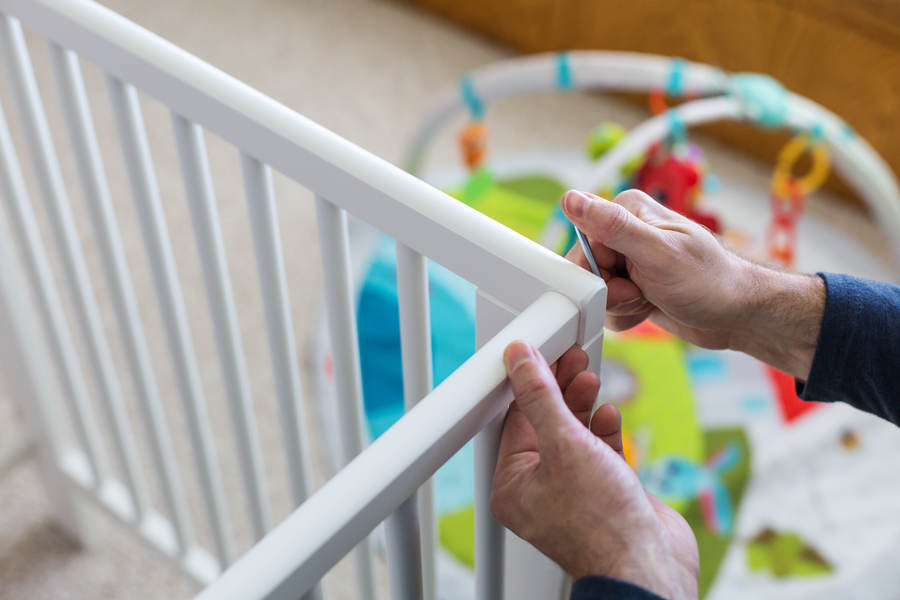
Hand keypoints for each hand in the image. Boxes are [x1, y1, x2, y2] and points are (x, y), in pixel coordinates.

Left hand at [490, 341, 698, 598]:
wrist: (649, 566)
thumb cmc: (602, 523)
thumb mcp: (564, 444)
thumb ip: (541, 397)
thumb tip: (520, 360)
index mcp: (513, 484)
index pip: (514, 420)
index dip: (530, 383)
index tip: (541, 353)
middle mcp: (539, 490)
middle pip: (545, 424)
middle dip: (560, 389)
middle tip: (573, 360)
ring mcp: (574, 492)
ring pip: (573, 435)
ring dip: (582, 405)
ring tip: (591, 377)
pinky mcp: (605, 493)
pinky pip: (598, 452)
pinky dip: (603, 430)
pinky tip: (609, 414)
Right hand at [561, 189, 824, 379]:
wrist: (736, 315)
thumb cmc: (707, 281)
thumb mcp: (656, 252)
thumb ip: (611, 226)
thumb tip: (570, 198)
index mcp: (627, 211)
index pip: (583, 241)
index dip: (597, 268)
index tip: (625, 278)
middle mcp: (625, 233)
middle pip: (587, 269)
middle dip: (610, 292)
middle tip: (641, 293)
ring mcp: (628, 261)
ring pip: (595, 292)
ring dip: (620, 306)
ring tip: (649, 300)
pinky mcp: (632, 285)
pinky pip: (607, 307)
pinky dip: (625, 316)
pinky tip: (649, 310)